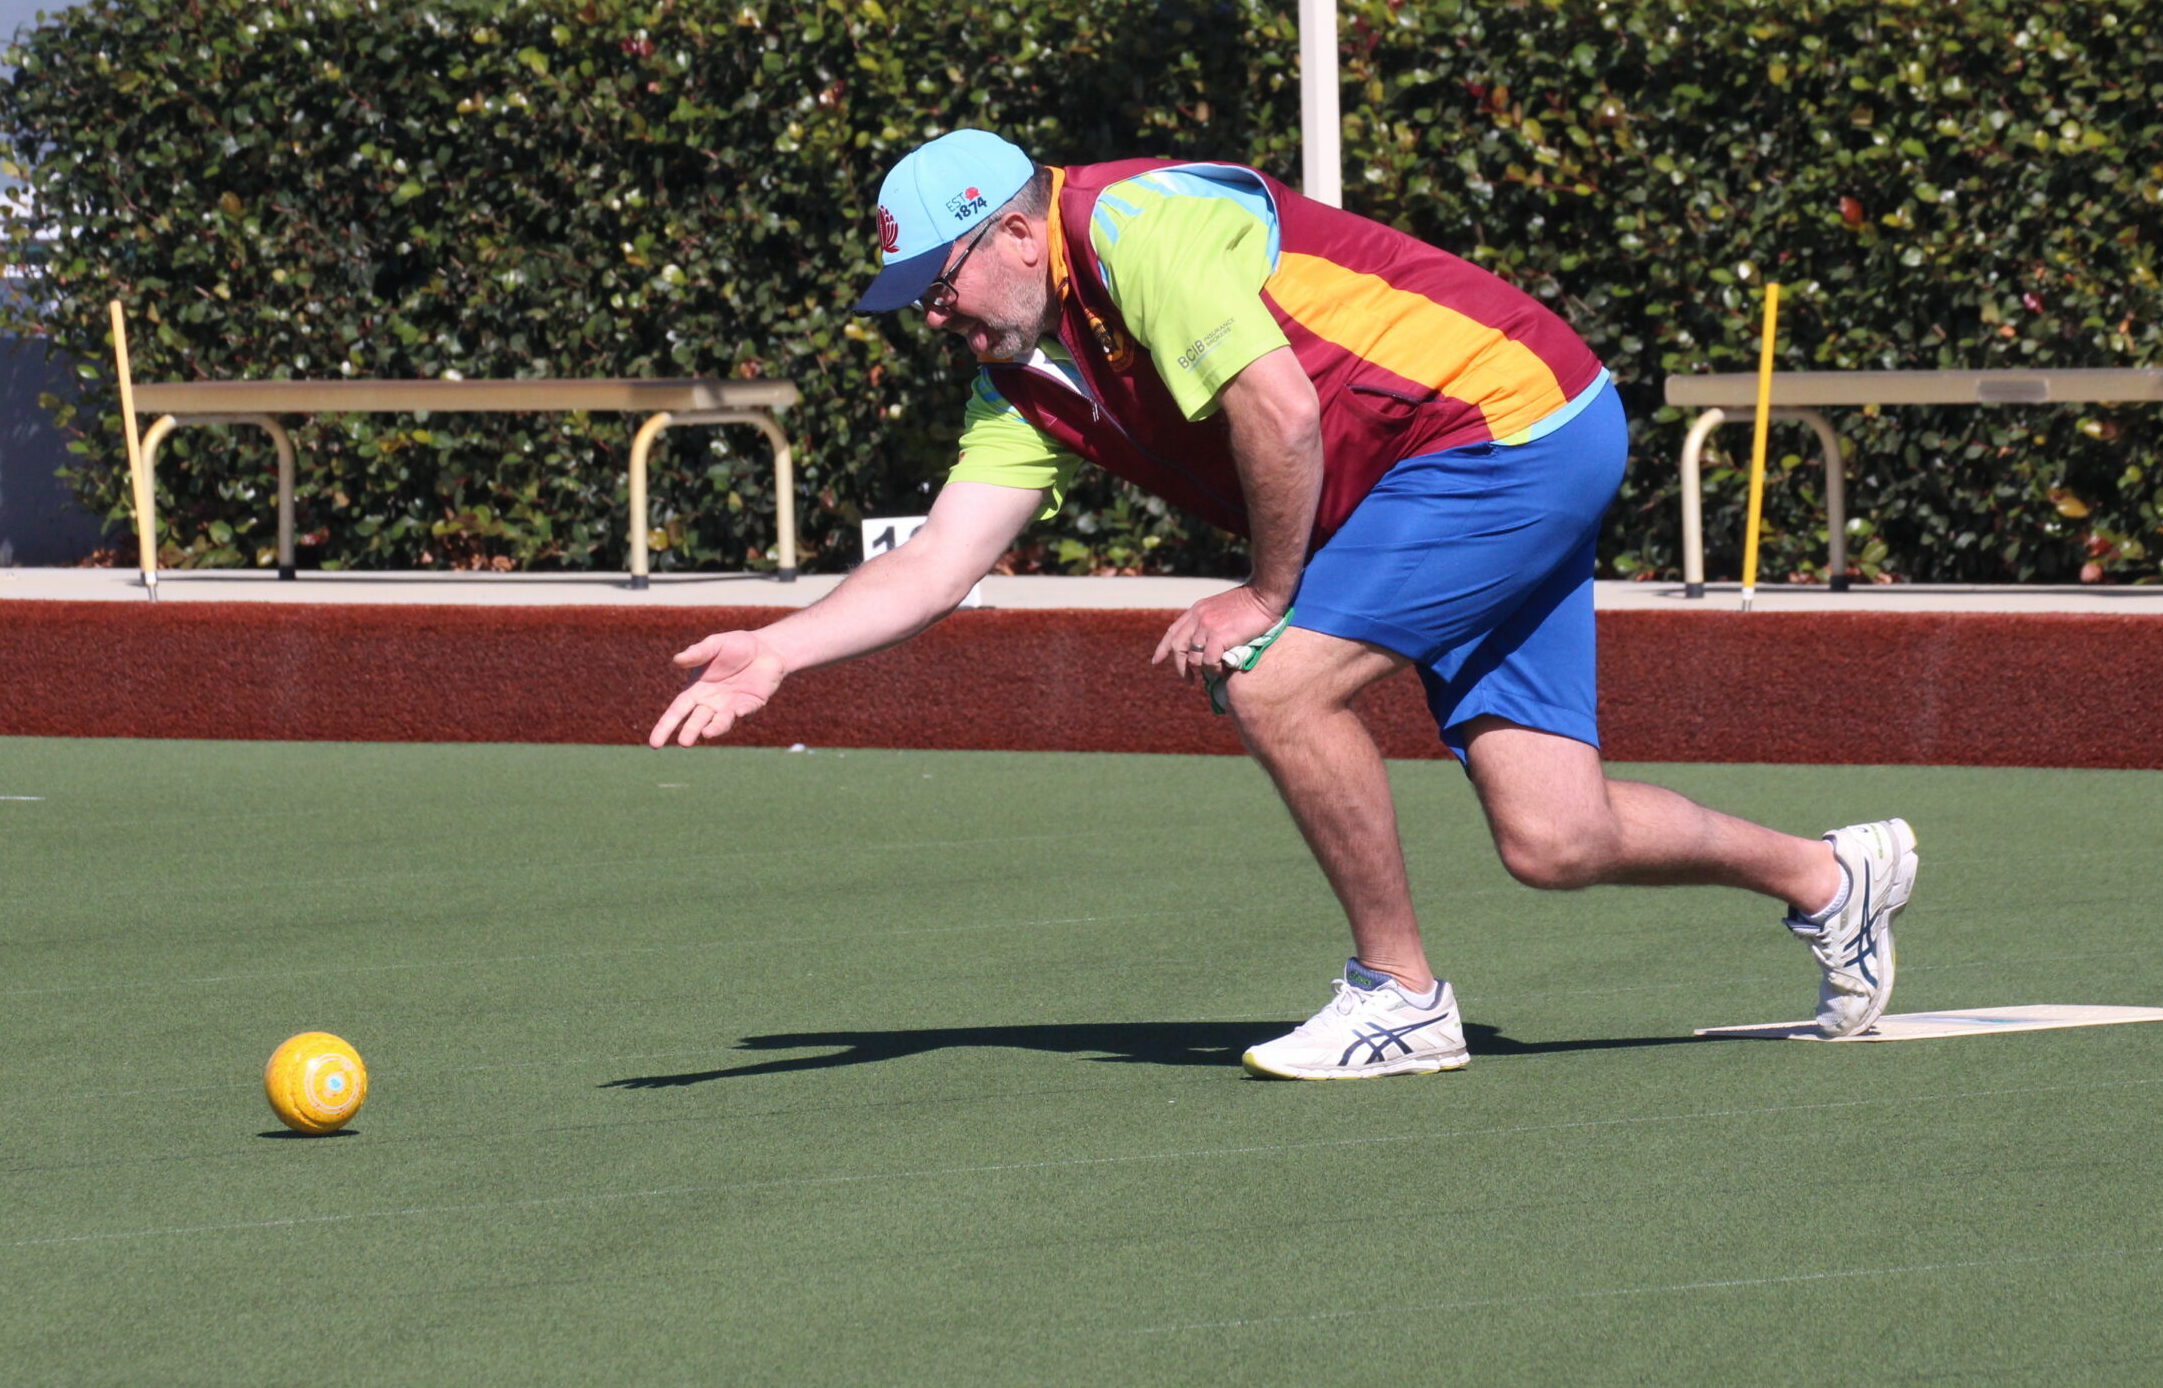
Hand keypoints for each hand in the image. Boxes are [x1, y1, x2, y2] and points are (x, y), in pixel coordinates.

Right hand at [648, 630, 787, 747]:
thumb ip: (697, 653)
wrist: (765, 648)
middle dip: (690, 731)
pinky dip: (743, 711)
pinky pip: (746, 710)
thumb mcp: (713, 645)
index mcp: (696, 690)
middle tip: (685, 742)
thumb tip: (677, 660)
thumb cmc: (734, 646)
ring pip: (721, 722)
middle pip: (697, 721)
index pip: (677, 711)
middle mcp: (712, 703)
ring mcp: (732, 706)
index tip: (654, 744)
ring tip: (707, 733)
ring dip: (715, 728)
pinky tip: (739, 710)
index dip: (665, 726)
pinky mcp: (752, 704)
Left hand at [1152, 584, 1284, 682]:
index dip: (1163, 648)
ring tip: (1214, 674)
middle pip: (1177, 648)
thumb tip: (1208, 644)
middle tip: (1189, 681)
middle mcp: (1198, 618)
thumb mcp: (1222, 608)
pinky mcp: (1218, 636)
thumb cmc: (1251, 603)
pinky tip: (1223, 669)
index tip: (1156, 661)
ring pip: (1193, 658)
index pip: (1173, 631)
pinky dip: (1214, 669)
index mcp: (1197, 610)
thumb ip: (1211, 622)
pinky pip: (1208, 662)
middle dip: (1180, 668)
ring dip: (1202, 671)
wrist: (1264, 595)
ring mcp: (1206, 627)